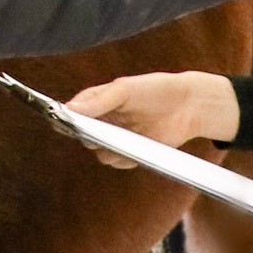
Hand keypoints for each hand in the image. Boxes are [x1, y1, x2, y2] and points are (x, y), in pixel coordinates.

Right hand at [64, 71, 238, 168]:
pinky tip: (137, 148)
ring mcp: (116, 138)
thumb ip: (99, 100)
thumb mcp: (125, 90)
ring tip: (126, 139)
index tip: (66, 123)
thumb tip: (70, 109)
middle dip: (90, 137)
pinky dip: (124, 159)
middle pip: (83, 136)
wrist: (187, 106)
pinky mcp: (130, 153)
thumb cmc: (155, 90)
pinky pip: (117, 162)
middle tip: (102, 133)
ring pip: (99, 153)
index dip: (67, 117)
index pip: (72, 111)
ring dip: (109, 150)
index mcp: (97, 100)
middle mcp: (103, 121)